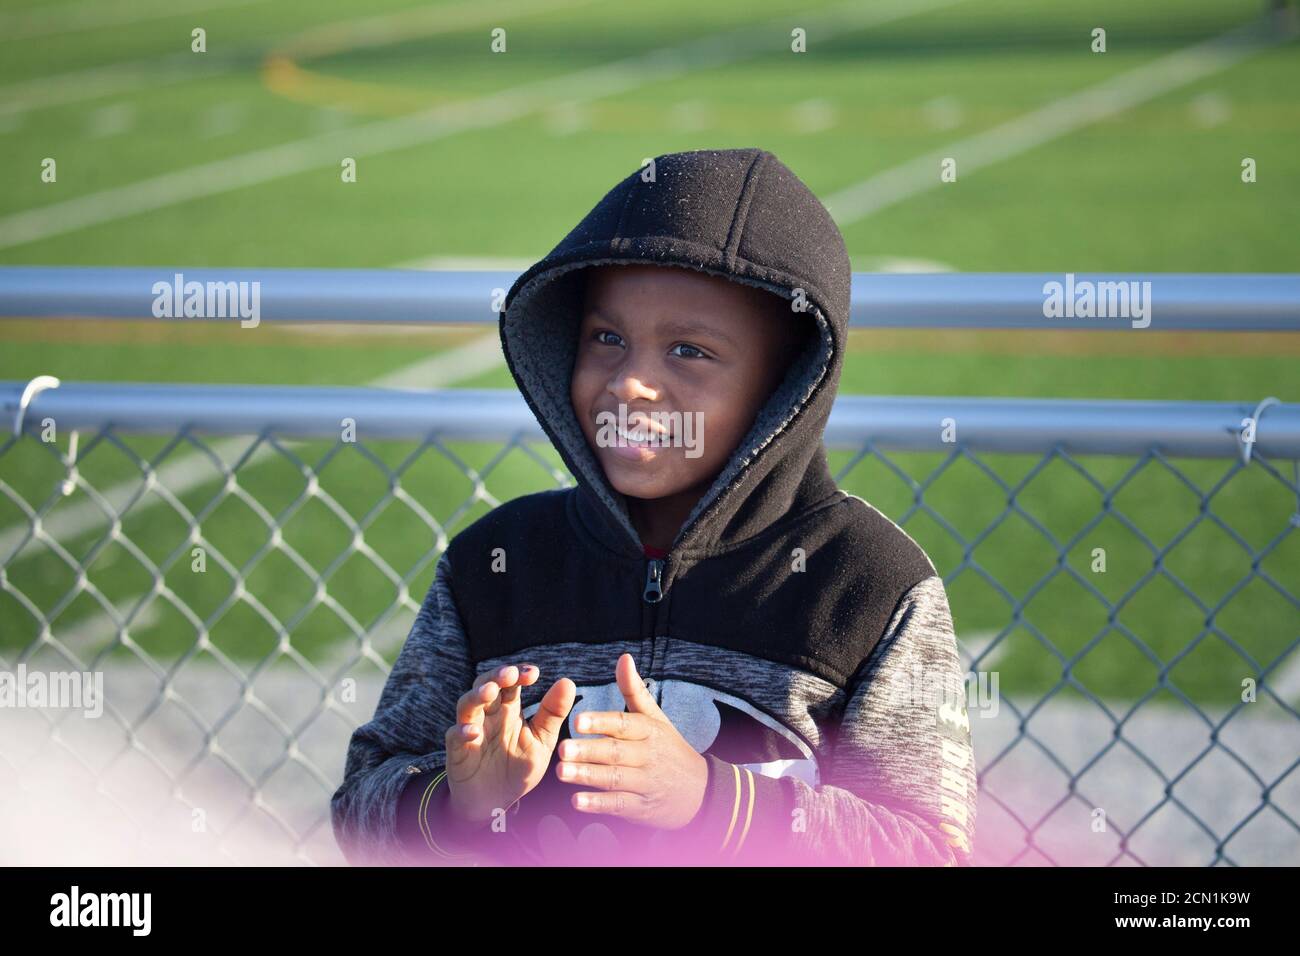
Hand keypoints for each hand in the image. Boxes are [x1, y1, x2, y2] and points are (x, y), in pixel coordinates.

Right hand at [445, 663, 575, 824]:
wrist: (496, 802)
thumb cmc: (519, 767)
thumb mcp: (542, 741)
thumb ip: (553, 714)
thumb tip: (568, 682)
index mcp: (509, 709)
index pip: (511, 683)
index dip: (519, 673)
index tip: (534, 673)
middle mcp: (488, 714)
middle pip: (486, 685)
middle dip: (496, 676)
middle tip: (510, 674)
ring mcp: (471, 730)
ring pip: (467, 704)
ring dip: (477, 696)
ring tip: (490, 692)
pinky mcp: (458, 750)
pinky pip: (455, 736)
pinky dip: (462, 731)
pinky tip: (473, 731)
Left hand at [555, 653, 708, 829]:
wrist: (700, 791)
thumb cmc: (668, 747)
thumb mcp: (656, 717)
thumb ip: (634, 689)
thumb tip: (623, 657)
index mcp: (649, 730)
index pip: (623, 724)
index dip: (601, 722)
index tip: (577, 720)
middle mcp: (647, 756)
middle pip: (616, 752)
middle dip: (588, 751)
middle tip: (562, 748)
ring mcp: (645, 783)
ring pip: (614, 779)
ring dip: (587, 776)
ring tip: (561, 772)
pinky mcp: (642, 807)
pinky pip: (620, 805)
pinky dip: (599, 804)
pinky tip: (577, 802)